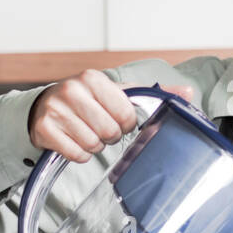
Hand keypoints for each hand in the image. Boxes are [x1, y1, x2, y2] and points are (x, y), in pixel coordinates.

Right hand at [28, 69, 194, 162]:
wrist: (43, 107)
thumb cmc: (88, 101)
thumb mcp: (118, 92)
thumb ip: (154, 93)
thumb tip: (189, 92)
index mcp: (94, 79)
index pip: (126, 114)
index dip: (125, 123)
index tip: (117, 119)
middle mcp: (72, 90)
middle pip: (110, 131)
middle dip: (109, 135)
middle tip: (100, 128)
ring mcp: (55, 109)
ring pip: (93, 144)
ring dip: (94, 145)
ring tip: (86, 132)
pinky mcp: (44, 129)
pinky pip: (76, 154)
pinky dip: (79, 154)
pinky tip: (74, 140)